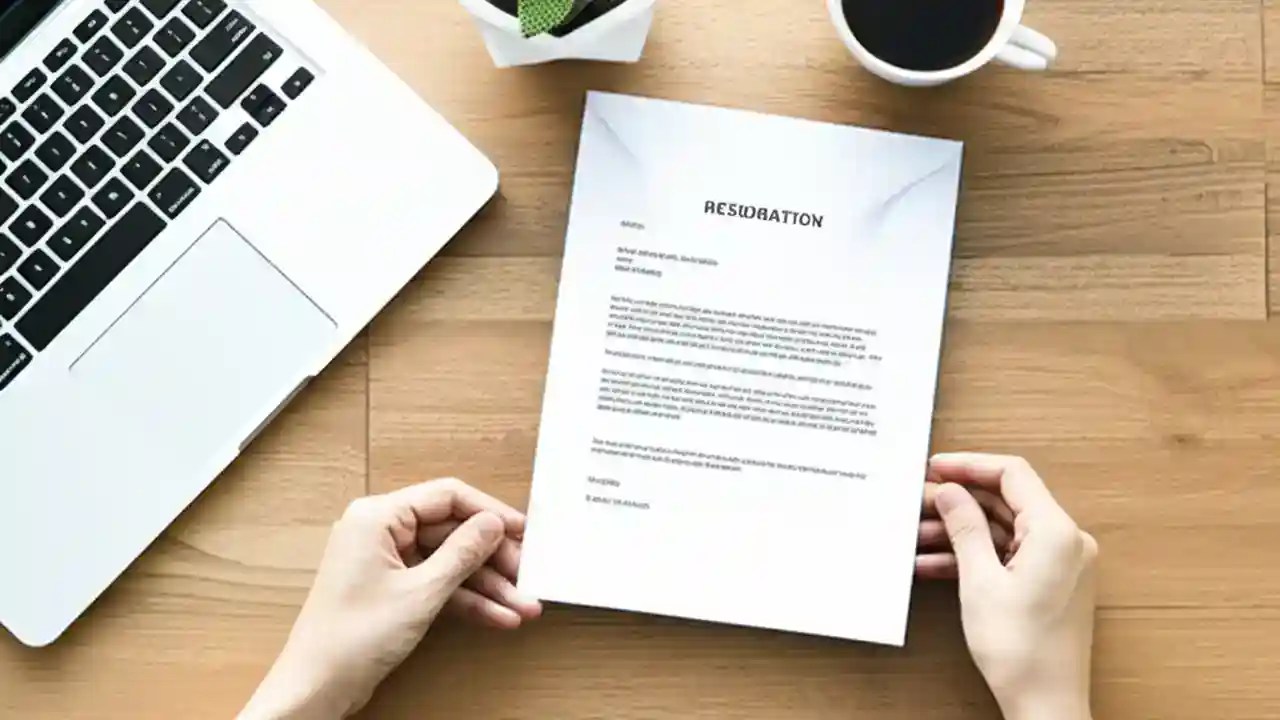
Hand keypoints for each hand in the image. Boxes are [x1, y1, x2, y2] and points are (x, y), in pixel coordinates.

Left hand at [240, 479, 542, 719]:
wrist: (316, 689)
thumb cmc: (354, 637)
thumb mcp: (421, 593)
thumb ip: (462, 553)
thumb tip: (493, 523)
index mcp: (378, 517)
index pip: (447, 496)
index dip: (489, 512)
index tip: (523, 532)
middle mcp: (380, 531)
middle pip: (452, 531)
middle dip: (493, 559)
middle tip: (528, 577)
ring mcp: (385, 561)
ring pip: (449, 562)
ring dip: (487, 585)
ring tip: (524, 607)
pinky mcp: (391, 589)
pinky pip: (437, 584)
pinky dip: (466, 601)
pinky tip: (499, 617)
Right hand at [916, 454, 1097, 719]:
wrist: (1046, 703)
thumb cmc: (1022, 651)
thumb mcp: (980, 581)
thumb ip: (965, 528)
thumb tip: (951, 491)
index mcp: (1056, 532)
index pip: (1012, 474)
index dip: (969, 465)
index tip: (935, 468)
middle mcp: (1066, 541)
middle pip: (1007, 500)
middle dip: (959, 501)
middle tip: (918, 502)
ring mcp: (1059, 562)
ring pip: (1003, 529)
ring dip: (960, 531)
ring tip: (917, 536)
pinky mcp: (1050, 581)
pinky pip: (1008, 554)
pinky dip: (974, 555)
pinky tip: (933, 565)